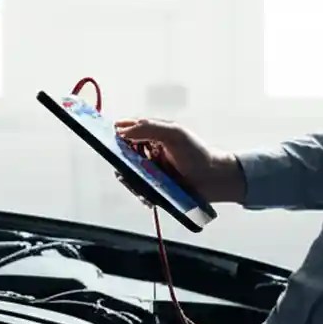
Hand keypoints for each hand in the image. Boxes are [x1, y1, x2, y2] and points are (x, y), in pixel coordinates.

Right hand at [114, 118, 245, 203]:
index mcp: (152, 135)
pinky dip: (140, 193)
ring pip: (128, 174)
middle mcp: (148, 153)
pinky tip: (147, 195)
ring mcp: (150, 171)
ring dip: (129, 179)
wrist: (214, 179)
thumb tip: (123, 130)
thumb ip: (150, 128)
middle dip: (120, 160)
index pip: (128, 131)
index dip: (117, 134)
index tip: (108, 137)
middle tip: (122, 165)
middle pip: (123, 155)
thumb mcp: (175, 134)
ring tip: (136, 182)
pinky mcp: (154, 188)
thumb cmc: (197, 153)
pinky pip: (139, 190)